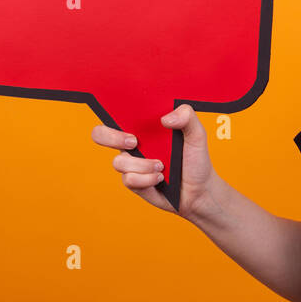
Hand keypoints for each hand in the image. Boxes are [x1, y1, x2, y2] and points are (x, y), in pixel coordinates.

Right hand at [90, 104, 217, 219]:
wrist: (199, 191)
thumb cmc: (195, 160)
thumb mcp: (197, 135)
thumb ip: (188, 117)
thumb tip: (165, 118)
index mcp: (144, 127)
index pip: (117, 113)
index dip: (110, 111)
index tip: (126, 117)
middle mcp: (132, 144)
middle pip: (101, 134)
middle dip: (112, 137)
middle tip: (134, 143)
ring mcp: (131, 163)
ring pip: (119, 162)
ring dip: (143, 165)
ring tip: (161, 166)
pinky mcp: (133, 181)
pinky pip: (129, 179)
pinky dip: (146, 179)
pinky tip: (160, 179)